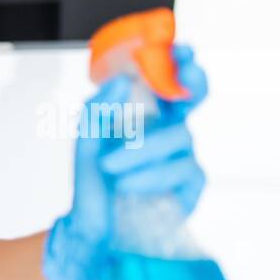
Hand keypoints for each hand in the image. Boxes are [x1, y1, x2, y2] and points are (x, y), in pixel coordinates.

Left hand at [42, 43, 208, 279]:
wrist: (90, 232)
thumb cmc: (92, 186)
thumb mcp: (86, 143)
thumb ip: (98, 110)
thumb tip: (121, 80)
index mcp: (145, 119)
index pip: (167, 84)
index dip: (178, 64)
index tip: (179, 47)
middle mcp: (168, 134)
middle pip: (194, 100)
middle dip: (192, 83)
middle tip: (182, 78)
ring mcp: (182, 158)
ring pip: (179, 136)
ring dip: (141, 150)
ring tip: (109, 168)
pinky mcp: (190, 187)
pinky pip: (183, 168)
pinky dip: (151, 174)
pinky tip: (126, 184)